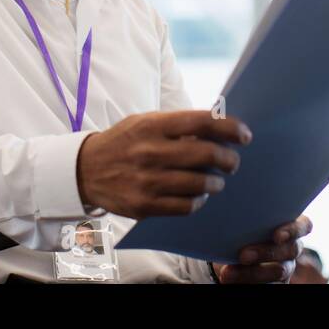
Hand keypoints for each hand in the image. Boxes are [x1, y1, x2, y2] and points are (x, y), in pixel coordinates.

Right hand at [75, 110, 250, 218]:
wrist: (84, 169)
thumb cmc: (125, 142)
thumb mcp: (146, 122)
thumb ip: (178, 125)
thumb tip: (220, 128)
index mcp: (153, 125)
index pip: (202, 122)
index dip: (230, 128)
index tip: (244, 135)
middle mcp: (151, 152)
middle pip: (206, 155)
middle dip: (228, 159)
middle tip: (233, 162)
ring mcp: (147, 181)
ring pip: (200, 184)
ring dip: (216, 183)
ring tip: (216, 181)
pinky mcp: (144, 206)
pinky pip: (185, 207)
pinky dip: (198, 201)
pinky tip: (198, 196)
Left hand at [213, 215, 312, 283]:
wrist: (229, 252)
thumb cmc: (239, 229)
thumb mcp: (244, 220)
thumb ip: (248, 216)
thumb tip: (230, 207)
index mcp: (289, 225)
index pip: (304, 225)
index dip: (294, 230)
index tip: (276, 235)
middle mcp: (291, 246)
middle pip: (291, 249)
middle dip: (266, 252)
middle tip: (242, 255)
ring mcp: (286, 266)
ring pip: (279, 271)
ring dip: (253, 272)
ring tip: (228, 272)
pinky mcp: (276, 283)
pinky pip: (270, 285)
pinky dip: (247, 282)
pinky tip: (230, 277)